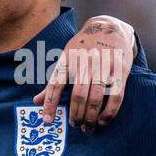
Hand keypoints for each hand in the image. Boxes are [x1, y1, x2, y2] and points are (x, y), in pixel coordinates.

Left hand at [33, 15, 136, 129]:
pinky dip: (109, 112)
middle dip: (75, 115)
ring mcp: (104, 67)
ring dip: (91, 117)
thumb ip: (54, 81)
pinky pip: (116, 97)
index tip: (47, 120)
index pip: (56, 85)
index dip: (50, 104)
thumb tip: (36, 101)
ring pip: (96, 98)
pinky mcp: (120, 71)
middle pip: (78, 96)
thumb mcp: (65, 58)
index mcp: (68, 60)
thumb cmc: (84, 47)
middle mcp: (85, 63)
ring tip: (87, 127)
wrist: (109, 28)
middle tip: (75, 126)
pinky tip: (103, 120)